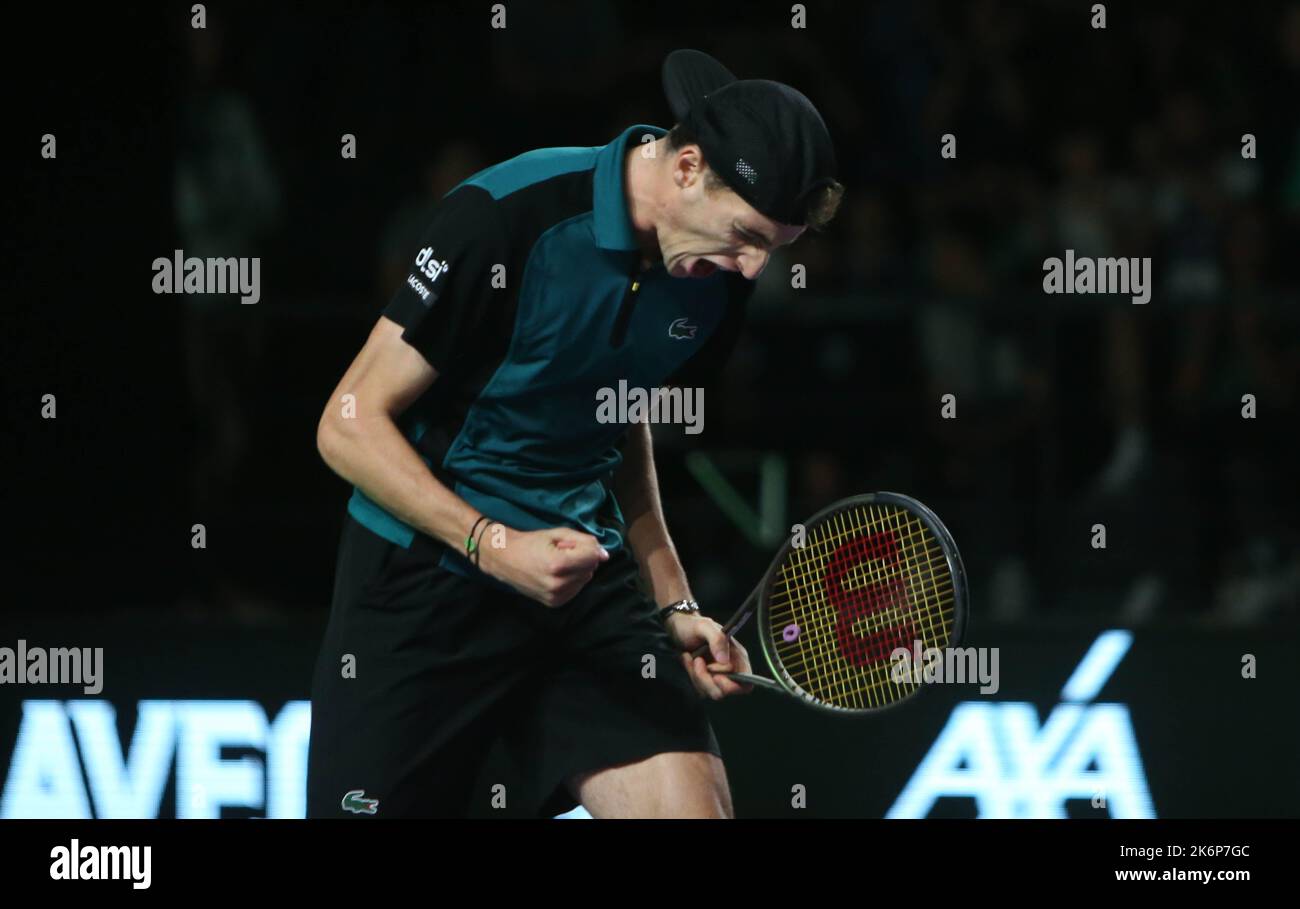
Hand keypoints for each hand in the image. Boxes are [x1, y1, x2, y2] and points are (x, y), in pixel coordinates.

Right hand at [477, 525, 608, 606]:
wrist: (504, 559)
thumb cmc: (530, 542)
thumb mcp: (558, 533)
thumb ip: (585, 541)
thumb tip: (605, 555)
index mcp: (558, 564)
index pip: (593, 557)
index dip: (588, 547)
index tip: (572, 543)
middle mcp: (558, 584)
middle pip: (591, 568)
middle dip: (582, 558)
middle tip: (561, 552)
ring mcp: (555, 596)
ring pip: (585, 579)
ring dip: (578, 569)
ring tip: (557, 563)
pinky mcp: (554, 603)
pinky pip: (576, 589)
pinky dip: (571, 580)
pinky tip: (556, 574)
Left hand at [664, 612, 753, 699]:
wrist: (678, 627)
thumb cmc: (693, 625)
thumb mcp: (704, 626)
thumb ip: (717, 639)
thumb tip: (725, 660)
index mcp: (737, 656)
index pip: (745, 682)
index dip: (731, 684)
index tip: (715, 676)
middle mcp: (730, 669)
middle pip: (725, 691)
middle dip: (707, 680)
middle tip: (698, 661)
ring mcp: (717, 675)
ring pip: (711, 691)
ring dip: (697, 676)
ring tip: (692, 658)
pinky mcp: (705, 679)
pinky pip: (700, 689)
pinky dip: (692, 676)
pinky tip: (688, 661)